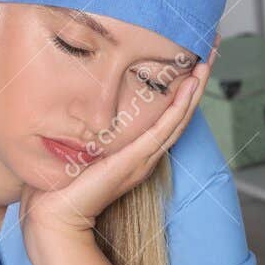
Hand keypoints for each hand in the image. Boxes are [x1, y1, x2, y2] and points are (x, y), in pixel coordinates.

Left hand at [21, 34, 218, 257]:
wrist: (54, 219)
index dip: (180, 87)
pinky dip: (180, 106)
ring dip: (196, 87)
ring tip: (208, 58)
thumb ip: (82, 132)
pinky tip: (191, 85)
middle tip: (211, 46)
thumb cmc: (58, 189)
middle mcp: (145, 154)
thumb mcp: (74, 151)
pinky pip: (164, 128)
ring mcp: (143, 158)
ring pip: (178, 116)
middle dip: (196, 78)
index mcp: (135, 151)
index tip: (189, 57)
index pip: (165, 113)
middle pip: (180, 111)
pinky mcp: (135, 161)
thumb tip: (71, 107)